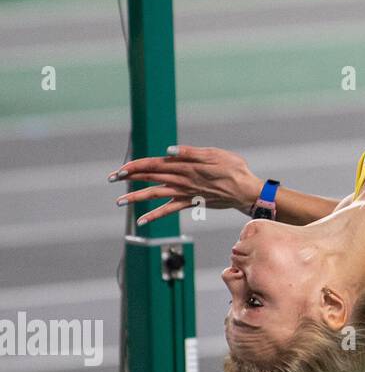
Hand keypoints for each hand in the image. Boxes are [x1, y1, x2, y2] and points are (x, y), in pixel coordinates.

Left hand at [109, 145, 261, 226]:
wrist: (246, 192)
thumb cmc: (234, 169)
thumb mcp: (215, 154)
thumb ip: (191, 152)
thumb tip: (168, 150)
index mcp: (185, 166)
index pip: (155, 165)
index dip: (136, 166)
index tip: (120, 169)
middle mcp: (181, 180)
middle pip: (151, 177)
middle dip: (130, 177)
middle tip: (111, 178)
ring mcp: (184, 193)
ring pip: (155, 194)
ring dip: (136, 197)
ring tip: (119, 202)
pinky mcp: (190, 202)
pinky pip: (168, 210)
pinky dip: (154, 215)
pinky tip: (142, 221)